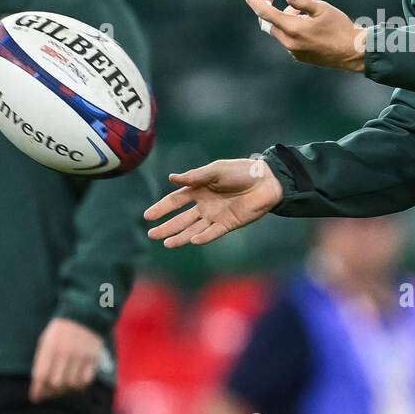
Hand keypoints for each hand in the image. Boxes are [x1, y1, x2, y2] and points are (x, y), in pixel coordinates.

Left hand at [30, 318, 102, 402]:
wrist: (84, 315)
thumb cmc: (60, 330)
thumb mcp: (46, 340)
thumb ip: (42, 360)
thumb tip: (40, 383)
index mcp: (50, 347)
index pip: (41, 375)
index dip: (37, 390)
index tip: (35, 397)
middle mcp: (65, 352)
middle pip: (56, 383)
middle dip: (51, 391)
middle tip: (50, 391)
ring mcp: (80, 355)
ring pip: (71, 384)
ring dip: (66, 389)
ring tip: (63, 387)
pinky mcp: (93, 357)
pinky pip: (86, 380)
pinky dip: (80, 385)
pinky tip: (76, 382)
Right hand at [144, 157, 282, 247]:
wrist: (266, 180)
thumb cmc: (241, 171)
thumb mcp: (216, 170)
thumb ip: (195, 176)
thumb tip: (172, 178)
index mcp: (199, 189)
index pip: (175, 200)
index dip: (161, 208)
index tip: (147, 216)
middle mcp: (204, 205)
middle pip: (181, 218)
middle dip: (166, 227)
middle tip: (151, 235)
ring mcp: (216, 216)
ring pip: (193, 229)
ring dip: (180, 236)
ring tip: (166, 243)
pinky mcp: (228, 224)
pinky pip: (213, 232)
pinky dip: (203, 237)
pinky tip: (192, 240)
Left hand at [243, 0, 366, 71]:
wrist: (353, 53)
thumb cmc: (340, 28)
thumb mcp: (322, 8)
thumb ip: (302, 2)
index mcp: (292, 30)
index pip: (264, 13)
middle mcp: (289, 43)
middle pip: (270, 21)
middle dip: (272, 6)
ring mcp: (294, 52)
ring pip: (281, 29)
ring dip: (287, 15)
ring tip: (304, 3)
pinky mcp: (301, 56)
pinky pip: (290, 38)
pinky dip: (293, 26)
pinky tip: (308, 19)